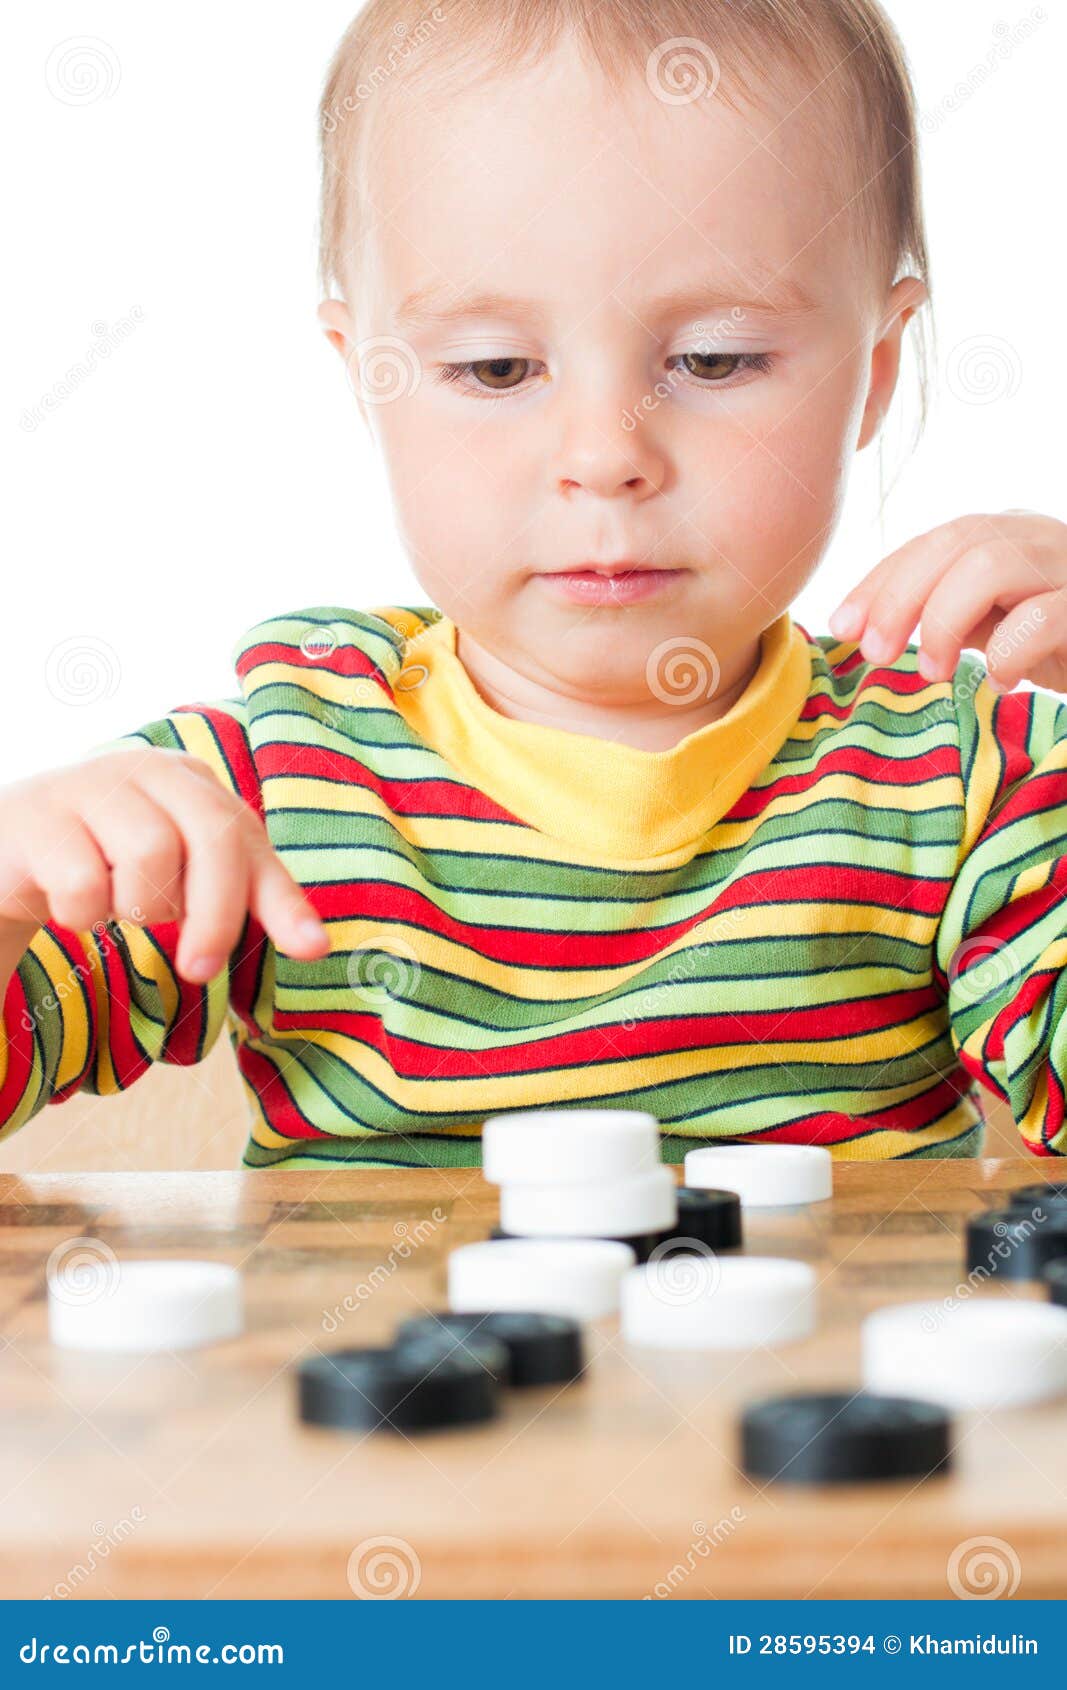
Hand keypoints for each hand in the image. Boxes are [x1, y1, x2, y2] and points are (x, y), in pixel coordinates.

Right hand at [0, 746, 331, 982]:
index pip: (251, 841)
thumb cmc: (108, 866)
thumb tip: (318, 945)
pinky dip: (84, 912)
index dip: (282, 898)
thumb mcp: (180, 874)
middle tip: (198, 970)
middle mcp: (150, 770)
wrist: (6, 855)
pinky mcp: (37, 815)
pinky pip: (84, 881)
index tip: (310, 950)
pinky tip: (72, 905)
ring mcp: (91, 784)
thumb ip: (246, 897)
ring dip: (138, 907)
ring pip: (151, 855)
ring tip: (117, 908)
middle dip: (215, 915)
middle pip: (212, 840)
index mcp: (194, 783)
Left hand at [827, 511, 1066, 694]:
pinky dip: (1007, 651)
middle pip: (953, 544)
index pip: (929, 543)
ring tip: (932, 669)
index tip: (841, 628)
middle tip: (874, 654)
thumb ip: (945, 614)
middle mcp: (1038, 537)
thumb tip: (867, 630)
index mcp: (1005, 535)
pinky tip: (1000, 678)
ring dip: (944, 620)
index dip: (878, 583)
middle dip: (898, 599)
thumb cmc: (1056, 644)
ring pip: (990, 565)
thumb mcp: (992, 623)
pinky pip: (1043, 616)